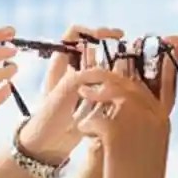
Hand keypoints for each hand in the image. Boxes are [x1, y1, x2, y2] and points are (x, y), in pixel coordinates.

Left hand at [17, 24, 124, 164]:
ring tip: (130, 77)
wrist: (47, 147)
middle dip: (113, 51)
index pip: (76, 34)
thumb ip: (83, 75)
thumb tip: (104, 68)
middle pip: (96, 50)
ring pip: (105, 68)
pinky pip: (110, 88)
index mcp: (61, 62)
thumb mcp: (64, 92)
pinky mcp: (94, 101)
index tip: (112, 36)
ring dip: (118, 70)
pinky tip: (128, 93)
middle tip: (129, 57)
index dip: (93, 30)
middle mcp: (73, 70)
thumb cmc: (48, 118)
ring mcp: (85, 85)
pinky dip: (119, 87)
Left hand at [74, 39, 177, 177]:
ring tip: (82, 95)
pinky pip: (96, 117)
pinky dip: (87, 123)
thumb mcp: (149, 149)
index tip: (118, 66)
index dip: (133, 72)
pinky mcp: (117, 135)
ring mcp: (137, 123)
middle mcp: (154, 117)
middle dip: (107, 77)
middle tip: (89, 77)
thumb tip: (121, 108)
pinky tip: (84, 133)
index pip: (152, 83)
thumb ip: (141, 126)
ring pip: (112, 93)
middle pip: (129, 83)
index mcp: (163, 120)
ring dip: (94, 94)